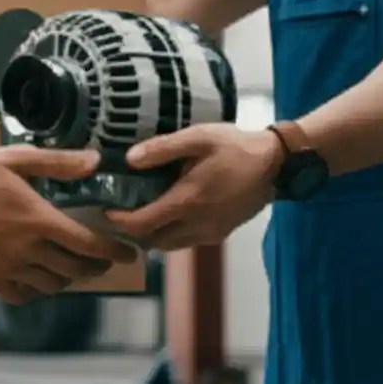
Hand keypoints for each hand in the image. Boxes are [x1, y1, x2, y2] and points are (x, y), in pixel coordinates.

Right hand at [0, 146, 137, 304]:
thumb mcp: (15, 159)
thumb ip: (57, 162)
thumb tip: (95, 161)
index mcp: (38, 220)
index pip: (89, 244)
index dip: (114, 251)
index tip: (129, 254)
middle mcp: (28, 250)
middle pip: (77, 268)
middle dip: (97, 265)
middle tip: (104, 259)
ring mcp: (9, 268)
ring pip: (54, 284)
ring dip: (70, 276)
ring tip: (74, 265)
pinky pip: (25, 294)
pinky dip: (40, 289)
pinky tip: (42, 277)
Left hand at [108, 125, 282, 251]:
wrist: (277, 164)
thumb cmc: (235, 147)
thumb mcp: (198, 137)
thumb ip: (162, 149)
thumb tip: (129, 159)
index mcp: (187, 201)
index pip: (142, 224)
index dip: (119, 222)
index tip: (105, 212)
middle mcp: (197, 224)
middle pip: (152, 241)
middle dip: (133, 231)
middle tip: (121, 212)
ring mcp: (210, 233)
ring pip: (170, 245)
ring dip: (153, 235)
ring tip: (144, 213)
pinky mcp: (221, 234)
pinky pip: (187, 242)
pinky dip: (173, 234)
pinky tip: (171, 213)